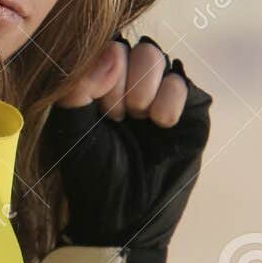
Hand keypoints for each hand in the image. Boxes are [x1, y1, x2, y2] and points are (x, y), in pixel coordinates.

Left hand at [41, 34, 211, 250]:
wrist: (123, 216)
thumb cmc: (92, 174)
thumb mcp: (71, 129)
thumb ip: (78, 86)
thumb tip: (112, 51)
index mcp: (98, 81)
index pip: (105, 46)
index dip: (103, 69)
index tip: (99, 108)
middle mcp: (130, 81)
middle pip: (132, 47)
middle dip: (125, 81)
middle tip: (118, 118)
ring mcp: (160, 93)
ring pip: (157, 57)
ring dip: (144, 87)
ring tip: (139, 121)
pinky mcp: (189, 110)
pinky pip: (183, 83)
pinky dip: (170, 101)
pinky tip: (161, 125)